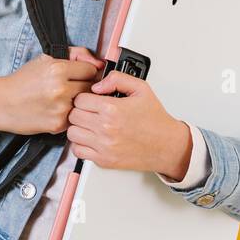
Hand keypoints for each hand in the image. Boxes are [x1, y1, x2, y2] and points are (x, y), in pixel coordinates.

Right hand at [0, 46, 105, 135]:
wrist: (1, 103)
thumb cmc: (22, 81)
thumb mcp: (45, 59)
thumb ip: (74, 55)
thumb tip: (97, 62)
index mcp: (58, 69)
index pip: (91, 69)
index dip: (85, 72)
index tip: (78, 75)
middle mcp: (60, 88)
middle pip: (91, 87)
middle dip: (83, 86)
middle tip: (70, 87)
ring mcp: (60, 108)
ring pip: (84, 103)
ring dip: (77, 101)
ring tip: (62, 99)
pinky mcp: (58, 124)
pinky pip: (74, 117)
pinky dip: (68, 114)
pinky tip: (56, 110)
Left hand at [67, 69, 192, 177]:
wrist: (167, 145)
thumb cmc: (155, 119)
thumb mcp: (141, 88)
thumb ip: (117, 79)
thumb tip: (97, 85)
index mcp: (112, 109)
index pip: (80, 100)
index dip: (84, 97)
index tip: (91, 100)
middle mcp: (105, 128)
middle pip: (73, 116)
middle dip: (80, 111)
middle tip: (90, 111)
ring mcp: (103, 146)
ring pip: (72, 133)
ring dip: (78, 127)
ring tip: (90, 125)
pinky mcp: (104, 160)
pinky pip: (78, 151)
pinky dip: (81, 144)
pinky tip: (91, 139)